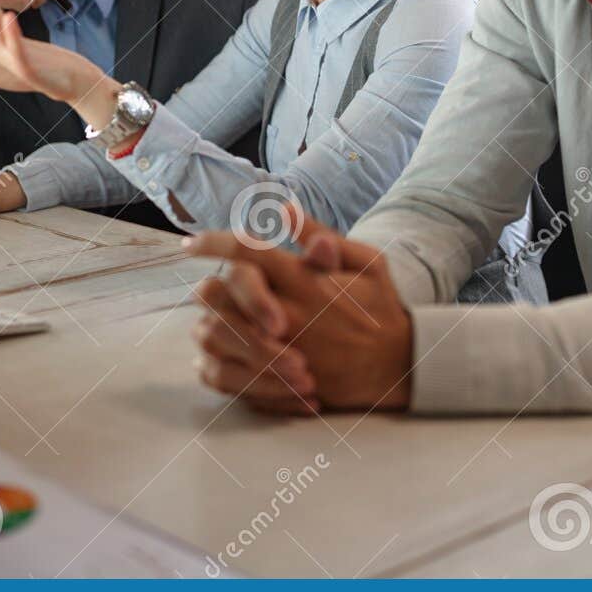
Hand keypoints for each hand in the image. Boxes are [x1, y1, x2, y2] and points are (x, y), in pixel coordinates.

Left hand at [188, 208, 414, 413]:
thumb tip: (284, 208)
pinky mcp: (278, 384)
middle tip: (210, 286)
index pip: (248, 253)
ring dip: (209, 321)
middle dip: (209, 285)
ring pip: (214, 333)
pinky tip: (218, 352)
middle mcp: (288, 316)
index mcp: (307, 282)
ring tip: (214, 318)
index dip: (213, 242)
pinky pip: (224, 375)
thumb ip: (322, 236)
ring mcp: (280, 353)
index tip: (190, 244)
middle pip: (219, 293)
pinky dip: (213, 362)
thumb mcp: (368, 263)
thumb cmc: (382, 310)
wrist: (400, 367)